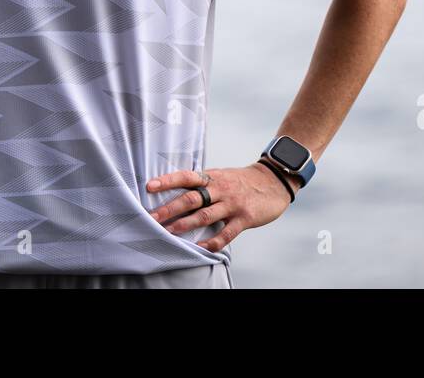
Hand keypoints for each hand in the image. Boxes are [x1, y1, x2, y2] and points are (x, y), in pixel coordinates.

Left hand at [144, 162, 300, 251]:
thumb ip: (203, 183)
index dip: (167, 181)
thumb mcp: (222, 175)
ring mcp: (232, 204)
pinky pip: (226, 233)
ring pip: (205, 215)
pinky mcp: (245, 218)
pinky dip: (213, 241)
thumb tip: (177, 190)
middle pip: (191, 198)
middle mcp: (220, 189)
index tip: (149, 186)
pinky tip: (201, 248)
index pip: (186, 177)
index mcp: (212, 177)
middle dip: (170, 208)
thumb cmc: (242, 180)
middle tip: (152, 217)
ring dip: (186, 224)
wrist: (274, 181)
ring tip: (169, 232)